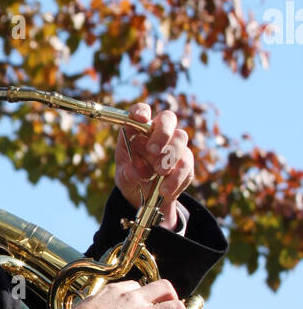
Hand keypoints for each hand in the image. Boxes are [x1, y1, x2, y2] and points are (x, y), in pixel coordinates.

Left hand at [115, 103, 194, 229]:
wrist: (145, 197)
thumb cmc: (130, 177)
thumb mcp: (123, 178)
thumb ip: (127, 174)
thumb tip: (134, 171)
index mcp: (138, 130)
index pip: (141, 111)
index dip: (141, 111)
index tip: (140, 118)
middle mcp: (158, 133)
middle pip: (167, 118)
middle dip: (162, 132)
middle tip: (153, 150)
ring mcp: (174, 145)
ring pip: (180, 137)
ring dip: (170, 155)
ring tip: (159, 172)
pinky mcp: (186, 161)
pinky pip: (186, 164)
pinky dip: (176, 177)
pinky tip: (165, 189)